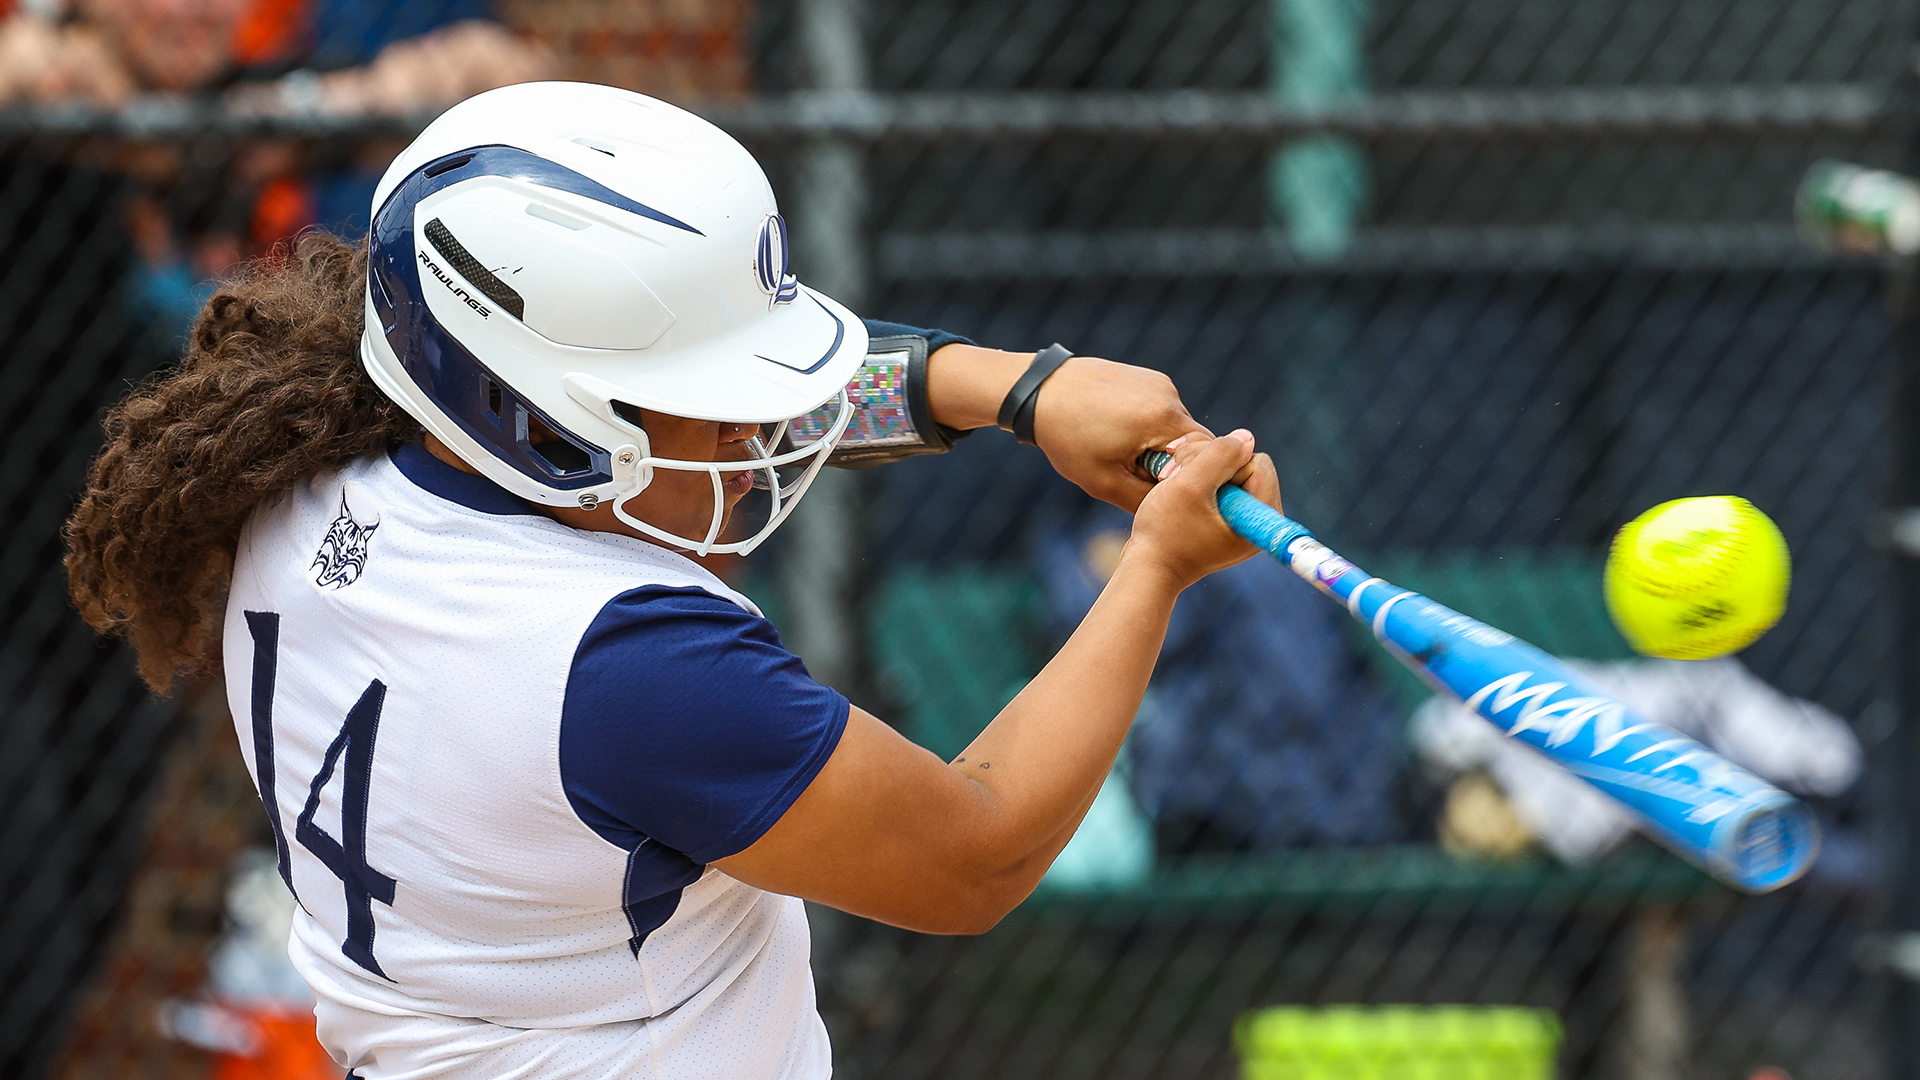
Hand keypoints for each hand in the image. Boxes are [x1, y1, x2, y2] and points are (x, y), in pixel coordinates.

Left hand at [922, 344, 1211, 512]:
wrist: (1039, 391)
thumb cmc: (1068, 438)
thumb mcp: (1104, 482)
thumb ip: (1145, 500)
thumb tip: (1177, 511)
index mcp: (1164, 419)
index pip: (1207, 457)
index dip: (1190, 480)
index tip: (1164, 492)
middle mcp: (1169, 395)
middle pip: (1192, 442)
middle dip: (1170, 463)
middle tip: (1134, 473)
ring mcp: (1158, 382)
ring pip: (1175, 427)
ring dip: (1157, 444)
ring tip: (1117, 447)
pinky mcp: (1147, 376)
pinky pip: (1160, 410)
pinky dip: (1146, 425)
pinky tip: (1114, 429)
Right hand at [1123, 430, 1281, 588]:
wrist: (1148, 566)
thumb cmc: (1165, 533)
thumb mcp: (1189, 486)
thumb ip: (1220, 455)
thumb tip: (1247, 437)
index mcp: (1260, 518)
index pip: (1256, 462)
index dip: (1222, 463)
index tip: (1193, 482)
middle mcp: (1258, 517)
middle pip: (1244, 461)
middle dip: (1207, 461)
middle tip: (1174, 477)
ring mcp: (1241, 514)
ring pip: (1228, 464)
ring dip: (1195, 464)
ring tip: (1170, 481)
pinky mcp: (1225, 511)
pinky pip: (1218, 476)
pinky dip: (1194, 473)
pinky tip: (1174, 482)